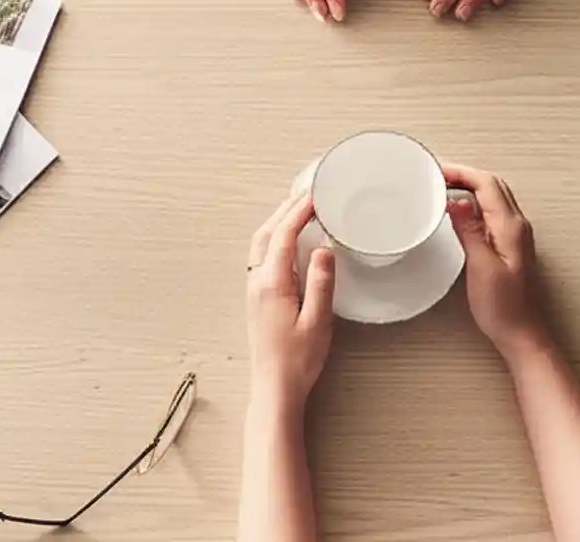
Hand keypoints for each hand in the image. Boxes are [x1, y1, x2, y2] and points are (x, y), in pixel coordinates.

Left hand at [246, 191, 335, 408]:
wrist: (274, 388)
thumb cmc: (297, 361)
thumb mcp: (318, 322)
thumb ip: (321, 283)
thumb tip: (324, 250)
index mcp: (273, 283)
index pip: (284, 235)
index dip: (299, 210)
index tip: (315, 193)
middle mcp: (258, 282)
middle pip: (268, 232)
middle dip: (287, 208)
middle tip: (309, 191)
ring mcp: (254, 289)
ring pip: (262, 242)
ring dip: (278, 220)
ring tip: (299, 207)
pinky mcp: (257, 297)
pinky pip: (262, 255)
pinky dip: (275, 236)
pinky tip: (288, 239)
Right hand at [444, 164, 549, 359]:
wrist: (522, 334)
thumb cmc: (504, 308)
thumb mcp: (481, 266)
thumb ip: (470, 230)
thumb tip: (457, 202)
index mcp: (510, 227)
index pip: (486, 184)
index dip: (461, 173)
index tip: (437, 172)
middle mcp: (517, 227)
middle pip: (492, 185)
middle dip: (464, 175)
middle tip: (436, 177)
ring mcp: (515, 236)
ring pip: (493, 197)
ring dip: (469, 188)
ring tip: (442, 189)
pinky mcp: (510, 246)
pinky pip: (492, 213)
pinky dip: (474, 204)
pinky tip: (459, 213)